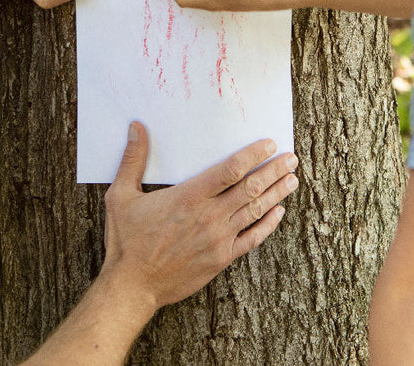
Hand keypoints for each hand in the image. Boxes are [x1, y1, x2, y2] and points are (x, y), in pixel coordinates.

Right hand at [100, 122, 297, 309]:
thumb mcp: (121, 195)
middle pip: (251, 187)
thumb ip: (132, 160)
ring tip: (292, 180)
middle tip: (291, 158)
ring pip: (256, 210)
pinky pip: (253, 239)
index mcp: (189, 196)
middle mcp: (209, 215)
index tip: (269, 144)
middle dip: (274, 170)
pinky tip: (278, 213)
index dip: (253, 154)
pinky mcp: (221, 258)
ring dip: (277, 193)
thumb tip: (136, 127)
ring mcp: (218, 238)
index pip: (231, 169)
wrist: (133, 285)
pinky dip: (268, 224)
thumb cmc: (127, 241)